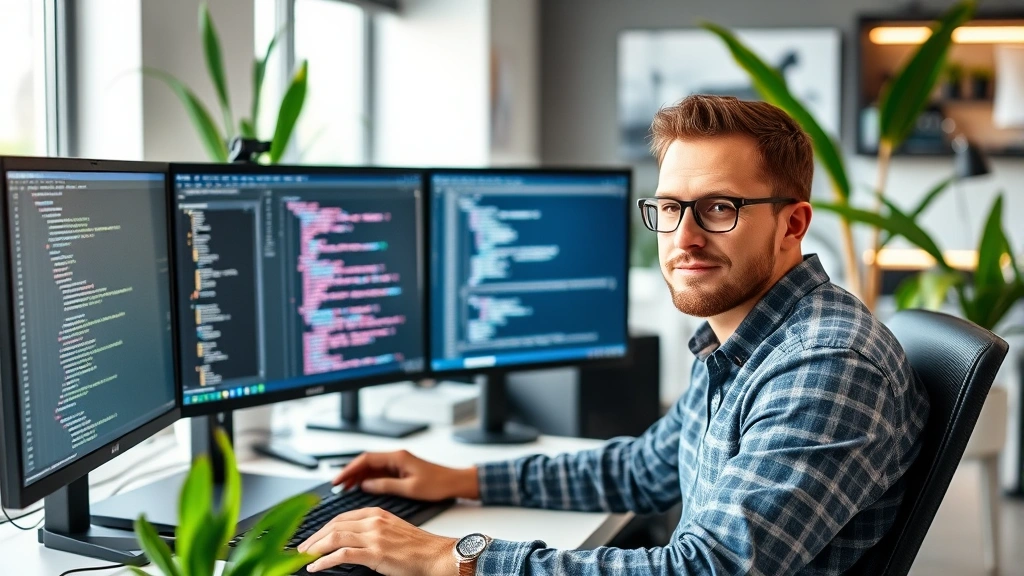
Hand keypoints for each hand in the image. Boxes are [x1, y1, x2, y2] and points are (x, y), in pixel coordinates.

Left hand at [297, 506, 457, 575]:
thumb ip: (372, 530)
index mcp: (376, 513)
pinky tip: (315, 567)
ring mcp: (373, 536)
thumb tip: (352, 540)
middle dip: (313, 538)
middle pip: (333, 525)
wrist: (436, 555)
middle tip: (300, 549)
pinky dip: (324, 561)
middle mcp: (373, 521)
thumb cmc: (418, 547)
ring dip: (314, 548)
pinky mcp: (375, 552)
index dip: (322, 528)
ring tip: (303, 558)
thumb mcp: (392, 530)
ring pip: (334, 537)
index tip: (311, 538)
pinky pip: (342, 554)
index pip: (340, 517)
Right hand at [333, 450, 478, 500]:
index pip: (366, 459)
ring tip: (344, 488)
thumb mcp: (409, 488)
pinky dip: (368, 479)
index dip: (349, 469)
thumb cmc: (438, 484)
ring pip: (371, 467)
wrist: (454, 482)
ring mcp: (398, 463)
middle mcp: (396, 457)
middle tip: (337, 485)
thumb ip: (385, 485)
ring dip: (357, 476)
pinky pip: (379, 472)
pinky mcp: (401, 470)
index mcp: (397, 457)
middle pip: (366, 462)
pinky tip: (361, 487)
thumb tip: (365, 485)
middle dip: (350, 473)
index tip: (338, 479)